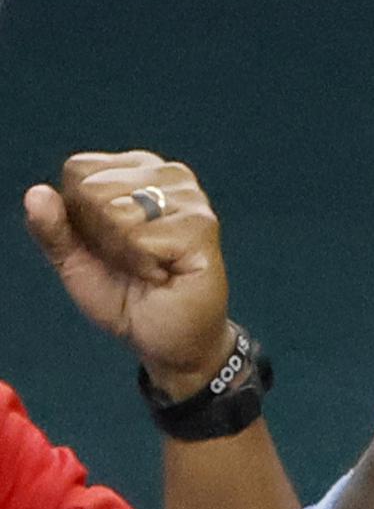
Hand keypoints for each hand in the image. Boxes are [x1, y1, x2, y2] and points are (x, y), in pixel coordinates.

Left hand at [23, 151, 236, 395]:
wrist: (168, 339)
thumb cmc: (127, 294)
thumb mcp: (75, 261)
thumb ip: (52, 229)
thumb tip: (36, 193)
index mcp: (138, 170)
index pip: (80, 169)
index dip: (77, 213)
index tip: (105, 241)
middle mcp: (169, 175)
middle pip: (94, 188)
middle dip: (100, 234)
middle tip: (129, 260)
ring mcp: (190, 199)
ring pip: (117, 212)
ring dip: (122, 253)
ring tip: (148, 267)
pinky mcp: (202, 226)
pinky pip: (140, 239)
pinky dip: (141, 266)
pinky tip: (164, 275)